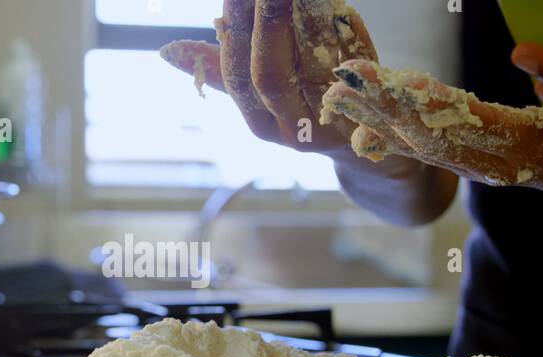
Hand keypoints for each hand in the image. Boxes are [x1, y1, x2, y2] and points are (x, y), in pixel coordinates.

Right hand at [160, 0, 377, 153]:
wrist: (375, 155)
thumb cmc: (311, 109)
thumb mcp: (269, 93)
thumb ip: (225, 70)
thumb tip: (167, 52)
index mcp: (260, 121)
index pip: (237, 75)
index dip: (233, 32)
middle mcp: (291, 130)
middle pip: (269, 75)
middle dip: (265, 22)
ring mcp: (331, 126)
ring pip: (315, 70)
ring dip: (307, 20)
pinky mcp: (369, 118)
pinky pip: (357, 72)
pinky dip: (349, 35)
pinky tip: (340, 7)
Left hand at [322, 60, 542, 208]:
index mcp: (521, 147)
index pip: (463, 121)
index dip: (422, 102)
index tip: (388, 82)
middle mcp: (488, 163)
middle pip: (424, 132)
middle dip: (380, 106)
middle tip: (341, 83)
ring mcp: (472, 166)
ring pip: (413, 142)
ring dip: (373, 117)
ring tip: (334, 95)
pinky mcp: (462, 162)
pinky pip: (417, 150)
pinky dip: (384, 135)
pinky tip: (353, 122)